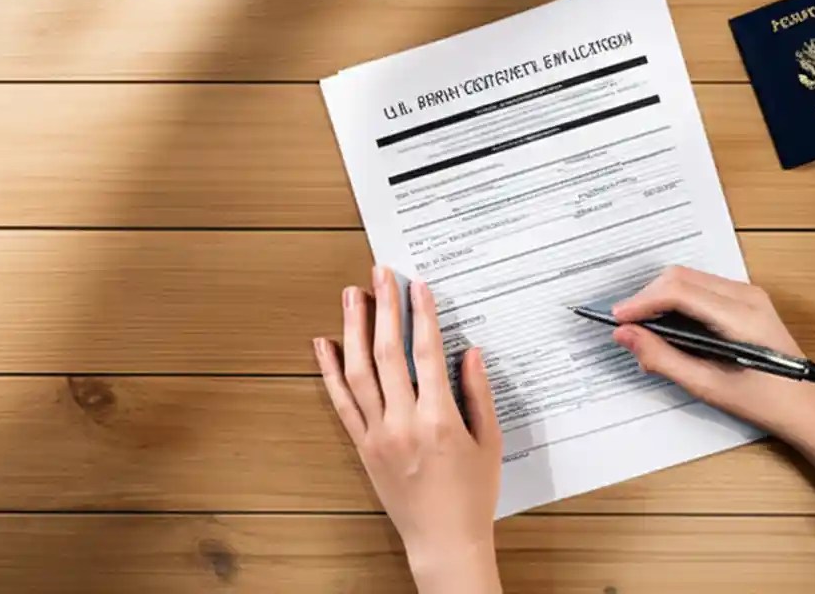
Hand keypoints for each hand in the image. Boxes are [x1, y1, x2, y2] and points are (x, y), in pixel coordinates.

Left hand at [313, 267, 502, 592]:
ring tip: (352, 296)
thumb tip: (469, 352)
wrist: (443, 540)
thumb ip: (478, 394)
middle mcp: (402, 423)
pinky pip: (341, 403)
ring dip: (354, 329)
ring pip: (358, 372)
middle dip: (384, 308)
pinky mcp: (362, 447)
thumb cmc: (472, 494)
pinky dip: (330, 372)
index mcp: (439, 420)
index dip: (422, 314)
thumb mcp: (489, 441)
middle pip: (388, 353)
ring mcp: (377, 435)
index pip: (426, 353)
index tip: (418, 285)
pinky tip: (325, 345)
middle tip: (380, 274)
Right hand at [611, 266, 814, 440]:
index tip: (617, 319)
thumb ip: (664, 359)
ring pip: (689, 279)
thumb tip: (629, 337)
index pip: (678, 291)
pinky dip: (677, 302)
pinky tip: (668, 328)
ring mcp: (748, 295)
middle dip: (647, 297)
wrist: (809, 406)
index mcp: (741, 314)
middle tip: (625, 326)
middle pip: (681, 277)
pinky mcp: (746, 301)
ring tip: (644, 330)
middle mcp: (746, 295)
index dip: (641, 302)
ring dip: (661, 298)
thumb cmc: (770, 400)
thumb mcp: (709, 385)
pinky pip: (702, 289)